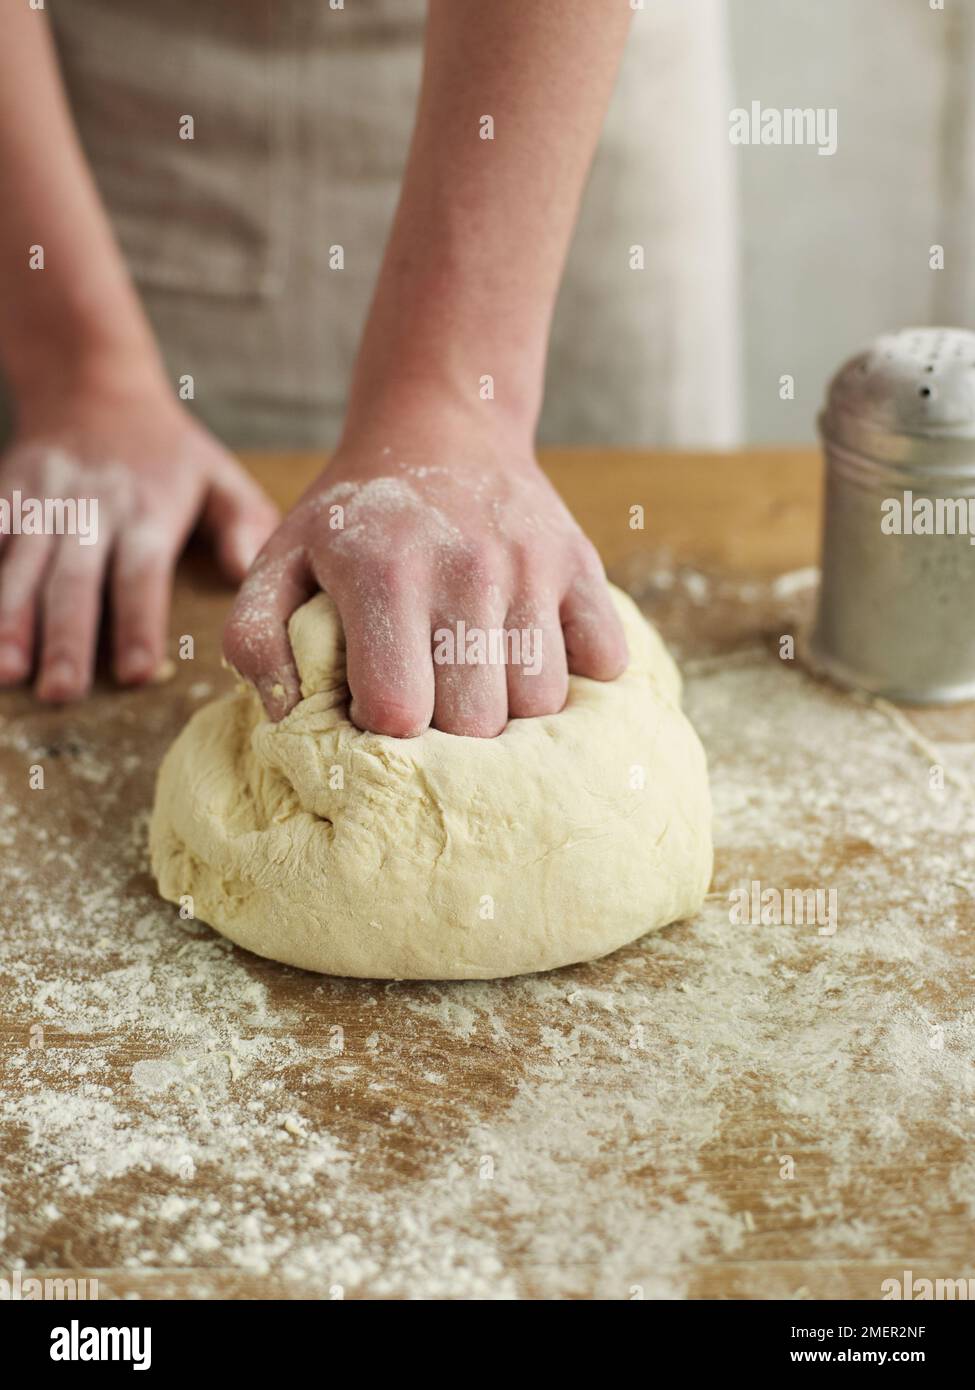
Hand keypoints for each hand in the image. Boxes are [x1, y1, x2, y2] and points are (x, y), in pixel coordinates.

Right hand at [0, 381, 278, 700]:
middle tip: (61, 692)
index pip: (141, 573)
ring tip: (8, 673)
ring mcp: (41, 503)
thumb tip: (247, 571)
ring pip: (22, 566)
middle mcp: (90, 509)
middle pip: (76, 579)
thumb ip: (242, 524)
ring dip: (11, 620)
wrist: (91, 382)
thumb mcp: (219, 474)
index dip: (138, 622)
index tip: (135, 672)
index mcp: (147, 510)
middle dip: (66, 638)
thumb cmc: (166, 450)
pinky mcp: (5, 496)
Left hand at [223, 404, 626, 736]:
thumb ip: (255, 639)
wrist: (440, 426)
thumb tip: (289, 718)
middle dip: (450, 732)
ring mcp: (532, 567)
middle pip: (478, 721)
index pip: (399, 711)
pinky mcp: (581, 564)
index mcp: (384, 575)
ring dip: (510, 707)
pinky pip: (603, 661)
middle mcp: (466, 570)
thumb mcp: (279, 559)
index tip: (378, 710)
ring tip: (478, 678)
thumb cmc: (353, 515)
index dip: (385, 730)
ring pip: (542, 701)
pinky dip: (575, 672)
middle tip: (432, 700)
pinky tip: (530, 654)